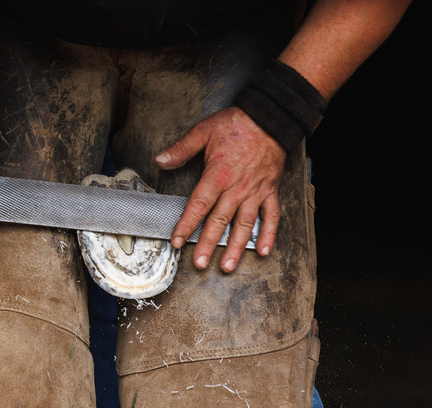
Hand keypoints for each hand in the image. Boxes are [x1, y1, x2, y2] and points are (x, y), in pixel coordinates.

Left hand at [156, 106, 284, 273]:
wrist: (272, 117)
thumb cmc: (237, 124)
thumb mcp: (204, 130)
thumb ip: (181, 148)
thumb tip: (160, 160)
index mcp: (218, 175)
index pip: (199, 205)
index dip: (186, 224)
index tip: (177, 240)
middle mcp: (237, 188)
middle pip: (220, 220)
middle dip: (208, 244)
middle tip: (200, 263)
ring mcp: (256, 191)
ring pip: (245, 224)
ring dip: (237, 247)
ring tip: (227, 266)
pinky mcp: (271, 191)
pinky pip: (271, 216)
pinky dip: (269, 234)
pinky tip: (264, 251)